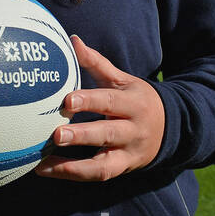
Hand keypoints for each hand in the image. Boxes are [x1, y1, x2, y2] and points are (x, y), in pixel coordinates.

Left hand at [35, 35, 164, 181]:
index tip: (67, 101)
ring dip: (73, 165)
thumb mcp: (122, 80)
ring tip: (43, 163)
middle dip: (82, 135)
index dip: (90, 101)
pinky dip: (71, 173)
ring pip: (103, 164)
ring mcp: (128, 152)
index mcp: (133, 102)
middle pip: (108, 133)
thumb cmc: (136, 100)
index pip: (110, 101)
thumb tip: (73, 40)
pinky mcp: (122, 169)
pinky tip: (44, 170)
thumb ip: (97, 63)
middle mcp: (133, 129)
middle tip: (56, 134)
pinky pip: (97, 175)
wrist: (172, 129)